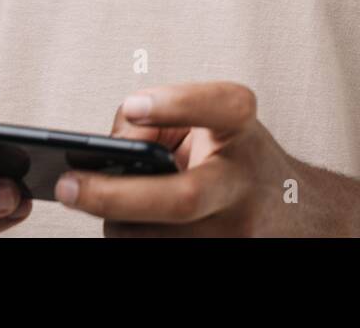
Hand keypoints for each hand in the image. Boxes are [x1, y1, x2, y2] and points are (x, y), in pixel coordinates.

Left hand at [56, 82, 304, 236]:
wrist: (291, 212)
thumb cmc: (236, 157)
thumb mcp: (211, 123)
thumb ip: (161, 121)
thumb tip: (106, 154)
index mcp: (243, 130)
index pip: (225, 107)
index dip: (179, 104)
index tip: (134, 106)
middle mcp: (245, 182)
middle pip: (182, 199)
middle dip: (116, 196)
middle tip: (68, 186)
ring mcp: (237, 232)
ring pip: (155, 239)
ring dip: (116, 223)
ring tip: (103, 202)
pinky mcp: (226, 256)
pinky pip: (158, 254)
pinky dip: (134, 236)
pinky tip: (128, 223)